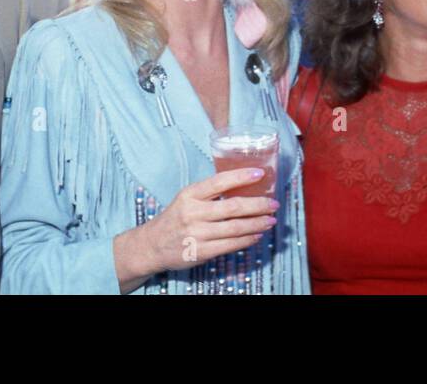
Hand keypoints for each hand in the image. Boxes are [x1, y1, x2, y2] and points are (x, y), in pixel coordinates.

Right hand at [130, 169, 277, 273]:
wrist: (152, 245)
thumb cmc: (175, 218)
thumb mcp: (187, 198)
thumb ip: (210, 193)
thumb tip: (244, 186)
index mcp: (190, 194)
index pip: (219, 182)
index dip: (241, 177)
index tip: (260, 174)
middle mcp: (193, 213)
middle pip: (233, 207)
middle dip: (258, 205)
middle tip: (274, 204)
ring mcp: (197, 234)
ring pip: (236, 228)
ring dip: (257, 224)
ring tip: (271, 220)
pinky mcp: (201, 252)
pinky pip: (231, 245)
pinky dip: (247, 240)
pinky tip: (257, 235)